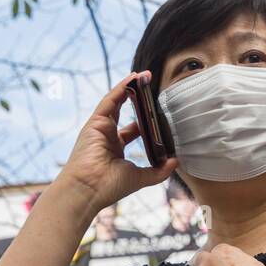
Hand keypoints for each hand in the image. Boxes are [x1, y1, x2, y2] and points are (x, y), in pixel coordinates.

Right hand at [59, 72, 179, 213]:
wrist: (88, 189)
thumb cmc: (109, 187)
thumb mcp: (141, 178)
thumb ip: (160, 170)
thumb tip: (177, 161)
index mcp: (117, 150)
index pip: (134, 130)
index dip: (146, 121)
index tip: (160, 113)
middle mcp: (107, 137)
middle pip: (126, 113)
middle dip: (140, 100)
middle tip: (153, 89)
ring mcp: (100, 128)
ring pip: (117, 102)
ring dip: (131, 88)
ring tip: (146, 76)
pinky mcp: (95, 122)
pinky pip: (110, 100)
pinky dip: (121, 88)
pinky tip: (133, 78)